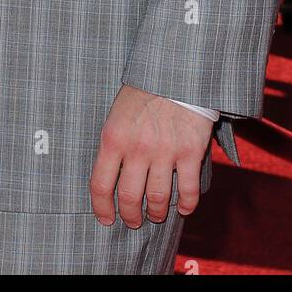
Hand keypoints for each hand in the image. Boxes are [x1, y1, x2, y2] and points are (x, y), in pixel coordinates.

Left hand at [89, 84, 213, 227]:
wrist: (177, 70)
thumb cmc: (144, 91)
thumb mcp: (118, 112)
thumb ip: (114, 142)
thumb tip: (110, 175)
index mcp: (114, 137)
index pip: (100, 185)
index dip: (101, 208)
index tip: (106, 219)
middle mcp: (138, 148)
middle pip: (129, 197)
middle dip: (130, 216)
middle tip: (133, 221)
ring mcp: (165, 151)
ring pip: (157, 199)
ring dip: (156, 213)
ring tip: (155, 215)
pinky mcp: (190, 151)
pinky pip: (188, 190)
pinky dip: (186, 205)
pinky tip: (183, 209)